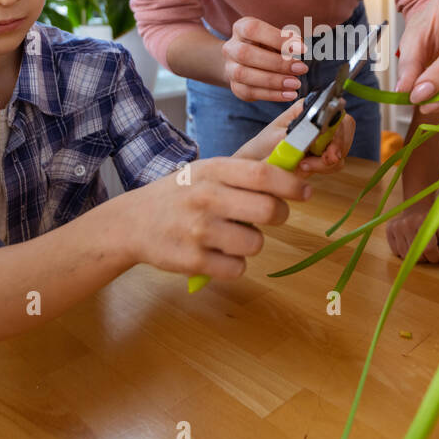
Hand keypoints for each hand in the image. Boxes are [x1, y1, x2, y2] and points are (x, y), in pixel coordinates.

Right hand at [123, 157, 311, 280]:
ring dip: (254, 242)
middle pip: (268, 209)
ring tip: (233, 235)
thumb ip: (243, 175)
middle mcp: (206, 198)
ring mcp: (199, 231)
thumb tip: (292, 179)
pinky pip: (237, 268)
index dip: (291, 184)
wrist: (133, 223)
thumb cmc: (180, 194)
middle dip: (280, 215)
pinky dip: (234, 264)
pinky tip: (218, 253)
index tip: (305, 192)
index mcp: (213, 170)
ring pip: (256, 243)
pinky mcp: (193, 261)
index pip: (263, 174)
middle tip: (273, 215)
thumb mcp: (206, 172)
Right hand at [222, 16, 308, 102]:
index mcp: (241, 28)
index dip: (277, 38)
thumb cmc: (266, 46)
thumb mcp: (276, 37)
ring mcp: (230, 69)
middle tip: (300, 68)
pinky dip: (272, 95)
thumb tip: (300, 47)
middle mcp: (231, 48)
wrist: (246, 62)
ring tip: (295, 83)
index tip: (301, 48)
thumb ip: (287, 41)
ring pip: (244, 75)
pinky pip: (250, 92)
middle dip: (276, 63)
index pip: (253, 29)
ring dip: (273, 81)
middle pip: (246, 54)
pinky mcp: (235, 87)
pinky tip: (289, 94)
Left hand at [234, 98, 355, 175]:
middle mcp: (320, 118)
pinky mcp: (324, 153)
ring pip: (342, 147)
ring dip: (327, 161)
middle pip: (346, 128)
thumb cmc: (264, 145)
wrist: (257, 163)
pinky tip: (305, 168)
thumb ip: (300, 134)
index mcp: (309, 107)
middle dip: (337, 148)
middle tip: (324, 160)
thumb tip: (319, 132)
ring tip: (304, 165)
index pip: (337, 111)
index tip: (330, 148)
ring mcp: (324, 136)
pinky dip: (324, 168)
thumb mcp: (279, 137)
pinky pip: (336, 162)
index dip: (339, 130)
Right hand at [387, 200, 438, 267]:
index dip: (435, 256)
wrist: (418, 208)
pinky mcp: (389, 230)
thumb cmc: (435, 223)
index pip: (428, 249)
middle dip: (425, 258)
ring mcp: (396, 226)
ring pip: (405, 256)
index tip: (438, 253)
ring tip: (419, 245)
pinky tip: (409, 243)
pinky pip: (396, 253)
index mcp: (424, 221)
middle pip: (416, 255)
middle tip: (429, 248)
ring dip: (415, 257)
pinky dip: (404, 252)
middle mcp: (407, 223)